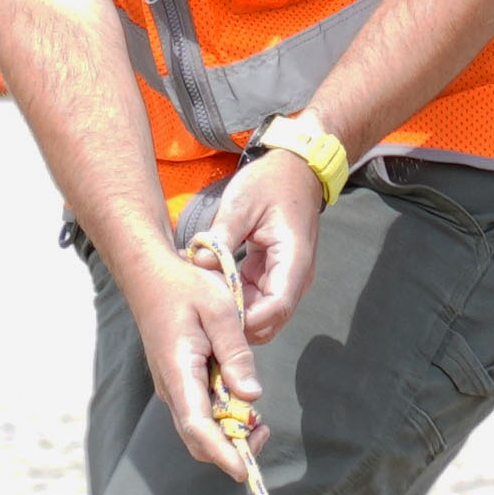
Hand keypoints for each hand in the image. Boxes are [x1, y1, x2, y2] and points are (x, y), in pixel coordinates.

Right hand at [123, 232, 261, 473]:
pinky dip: (221, 416)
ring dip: (228, 431)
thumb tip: (251, 396)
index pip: (198, 427)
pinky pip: (198, 411)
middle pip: (198, 438)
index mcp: (179, 371)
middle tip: (264, 430)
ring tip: (257, 418)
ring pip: (199, 427)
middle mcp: (171, 387)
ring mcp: (173, 386)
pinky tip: (240, 400)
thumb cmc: (185, 286)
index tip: (244, 470)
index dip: (222, 452)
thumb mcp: (220, 311)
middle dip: (231, 447)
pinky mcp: (178, 381)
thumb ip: (236, 354)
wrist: (149, 273)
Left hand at [204, 148, 326, 342]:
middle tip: (201, 311)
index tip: (216, 316)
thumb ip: (222, 235)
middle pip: (270, 320)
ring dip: (234, 312)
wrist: (294, 170)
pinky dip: (234, 299)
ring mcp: (284, 278)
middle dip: (237, 323)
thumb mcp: (243, 203)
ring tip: (202, 298)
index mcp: (294, 259)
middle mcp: (295, 276)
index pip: (277, 307)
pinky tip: (210, 287)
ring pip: (261, 314)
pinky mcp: (271, 275)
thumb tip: (198, 261)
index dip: (248, 320)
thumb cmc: (272, 183)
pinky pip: (254, 299)